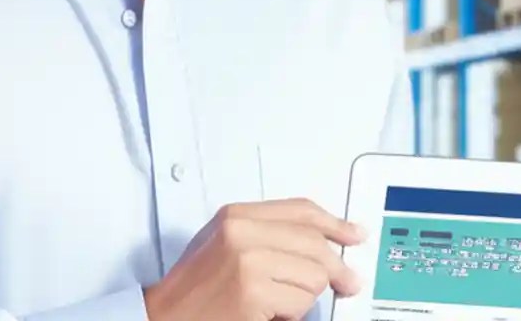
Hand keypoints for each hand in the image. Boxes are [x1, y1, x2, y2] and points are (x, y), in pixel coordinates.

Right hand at [142, 198, 365, 320]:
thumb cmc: (196, 286)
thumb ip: (268, 234)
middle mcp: (242, 232)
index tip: (353, 234)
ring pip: (314, 275)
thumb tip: (322, 242)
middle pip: (314, 242)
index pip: (300, 210)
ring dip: (306, 296)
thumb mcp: (226, 243)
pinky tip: (271, 313)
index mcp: (236, 215)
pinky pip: (301, 302)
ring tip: (279, 301)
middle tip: (348, 282)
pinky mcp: (254, 292)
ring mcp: (248, 261)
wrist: (166, 315)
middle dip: (336, 267)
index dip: (334, 223)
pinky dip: (294, 313)